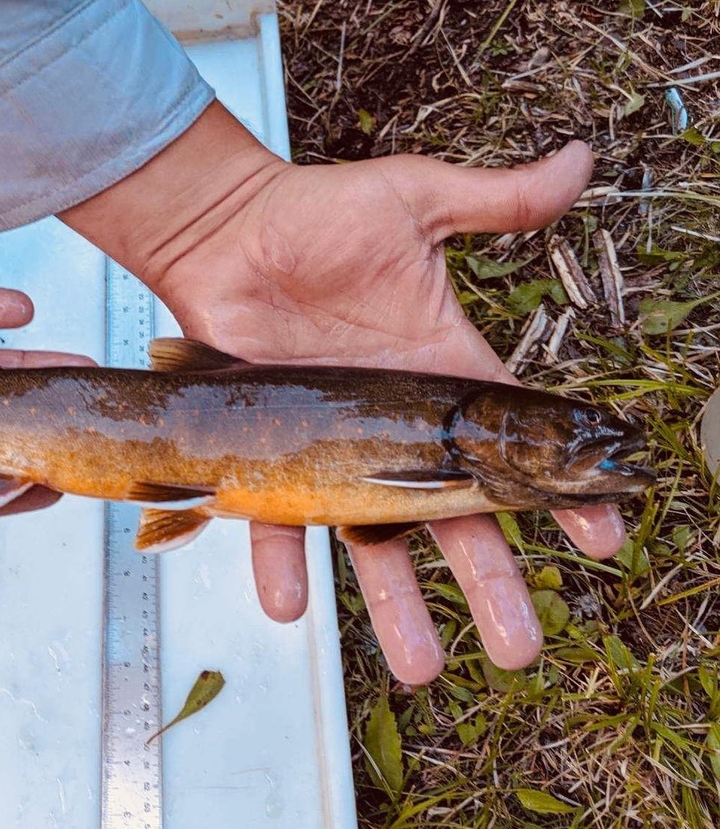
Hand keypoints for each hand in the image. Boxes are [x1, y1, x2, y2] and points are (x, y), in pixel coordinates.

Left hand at [64, 103, 626, 684]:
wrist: (226, 229)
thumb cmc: (317, 215)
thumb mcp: (416, 201)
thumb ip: (496, 201)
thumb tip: (582, 160)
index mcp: (442, 376)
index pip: (515, 445)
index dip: (560, 491)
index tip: (602, 535)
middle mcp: (394, 426)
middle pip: (454, 516)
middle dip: (490, 581)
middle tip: (522, 647)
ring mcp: (331, 445)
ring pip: (371, 539)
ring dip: (393, 604)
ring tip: (420, 667)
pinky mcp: (268, 450)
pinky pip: (274, 517)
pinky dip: (279, 560)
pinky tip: (291, 604)